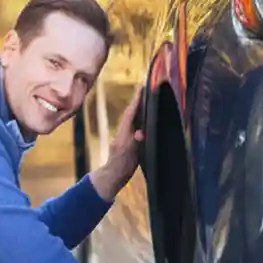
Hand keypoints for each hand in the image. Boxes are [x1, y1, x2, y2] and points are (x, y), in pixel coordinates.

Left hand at [89, 86, 145, 200]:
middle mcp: (125, 130)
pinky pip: (137, 125)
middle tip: (148, 86)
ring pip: (135, 118)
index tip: (143, 85)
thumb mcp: (129, 155)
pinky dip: (143, 118)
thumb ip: (135, 142)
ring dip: (142, 107)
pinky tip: (148, 117)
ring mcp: (126, 135)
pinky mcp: (130, 141)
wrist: (112, 177)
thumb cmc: (120, 166)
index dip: (137, 99)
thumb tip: (140, 133)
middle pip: (133, 111)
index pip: (132, 112)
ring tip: (150, 97)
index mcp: (124, 132)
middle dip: (140, 99)